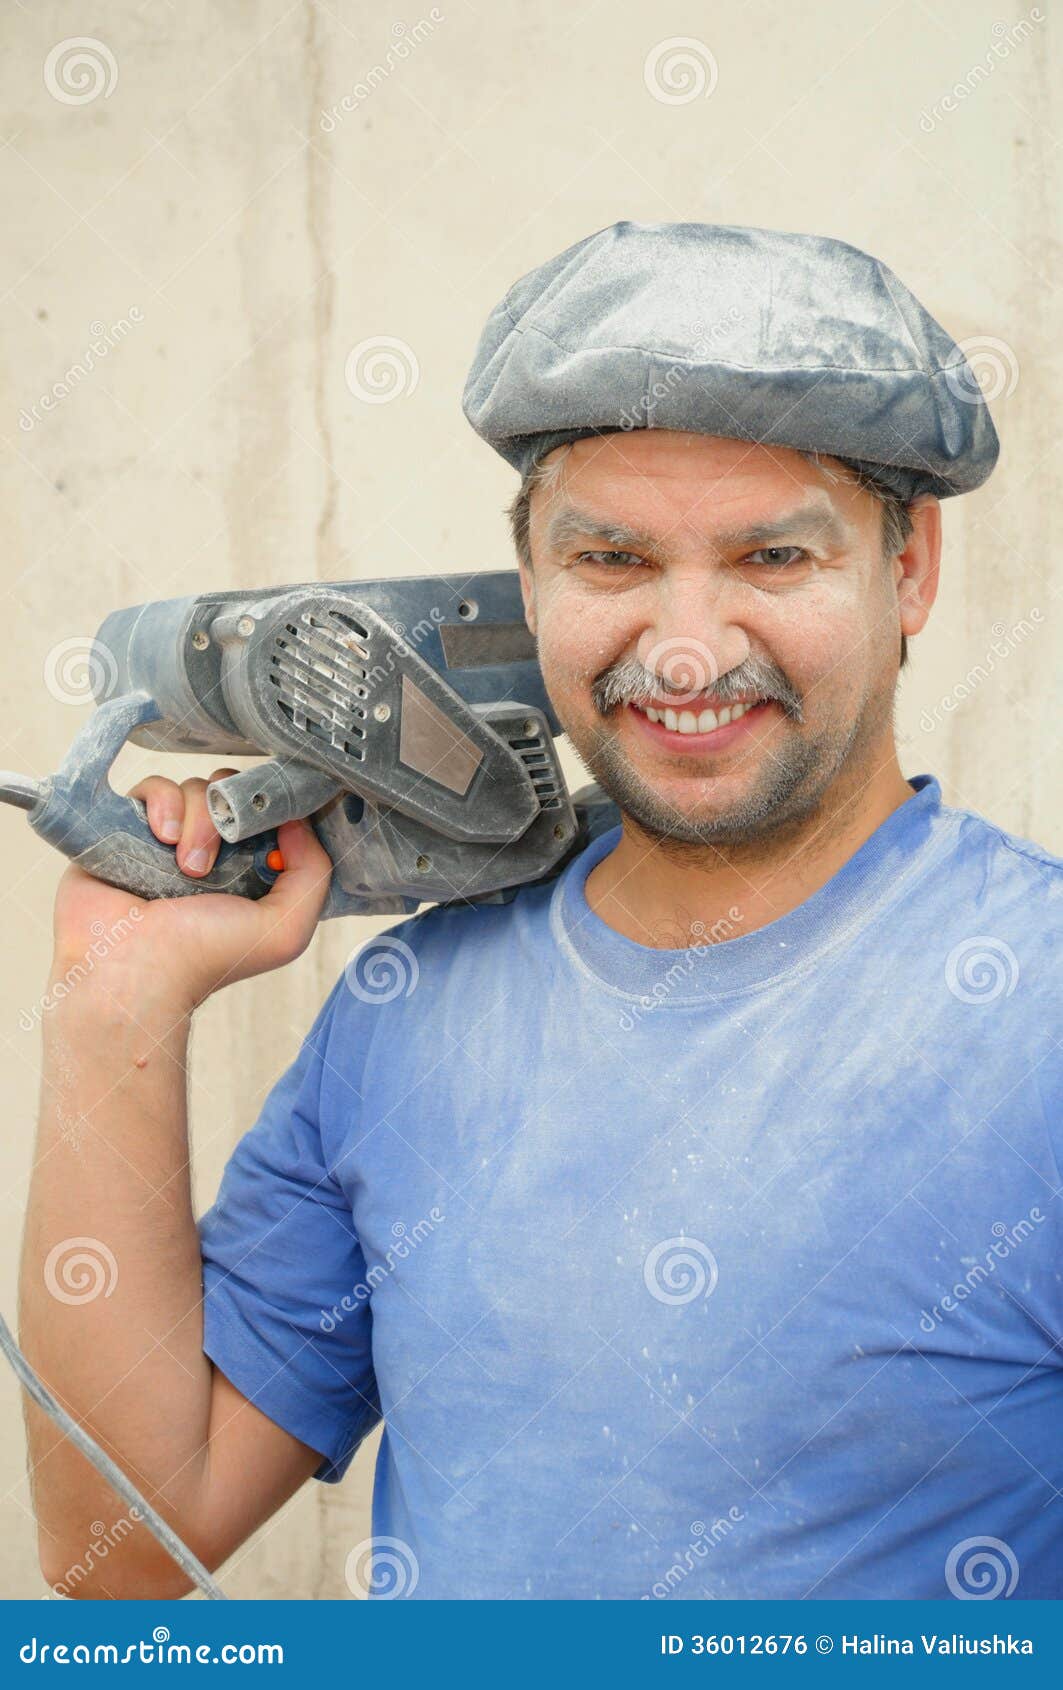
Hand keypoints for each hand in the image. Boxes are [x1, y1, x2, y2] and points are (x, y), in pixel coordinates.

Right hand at [50, 767, 332, 1012]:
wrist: (132, 968)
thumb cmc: (206, 957)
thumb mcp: (284, 930)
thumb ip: (313, 875)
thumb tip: (298, 821)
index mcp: (247, 868)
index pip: (267, 813)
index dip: (270, 809)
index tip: (267, 823)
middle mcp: (210, 849)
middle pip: (232, 794)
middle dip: (227, 819)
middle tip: (208, 864)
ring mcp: (168, 836)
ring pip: (196, 788)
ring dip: (195, 820)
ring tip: (183, 865)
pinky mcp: (128, 826)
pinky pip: (153, 786)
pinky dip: (161, 803)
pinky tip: (160, 836)